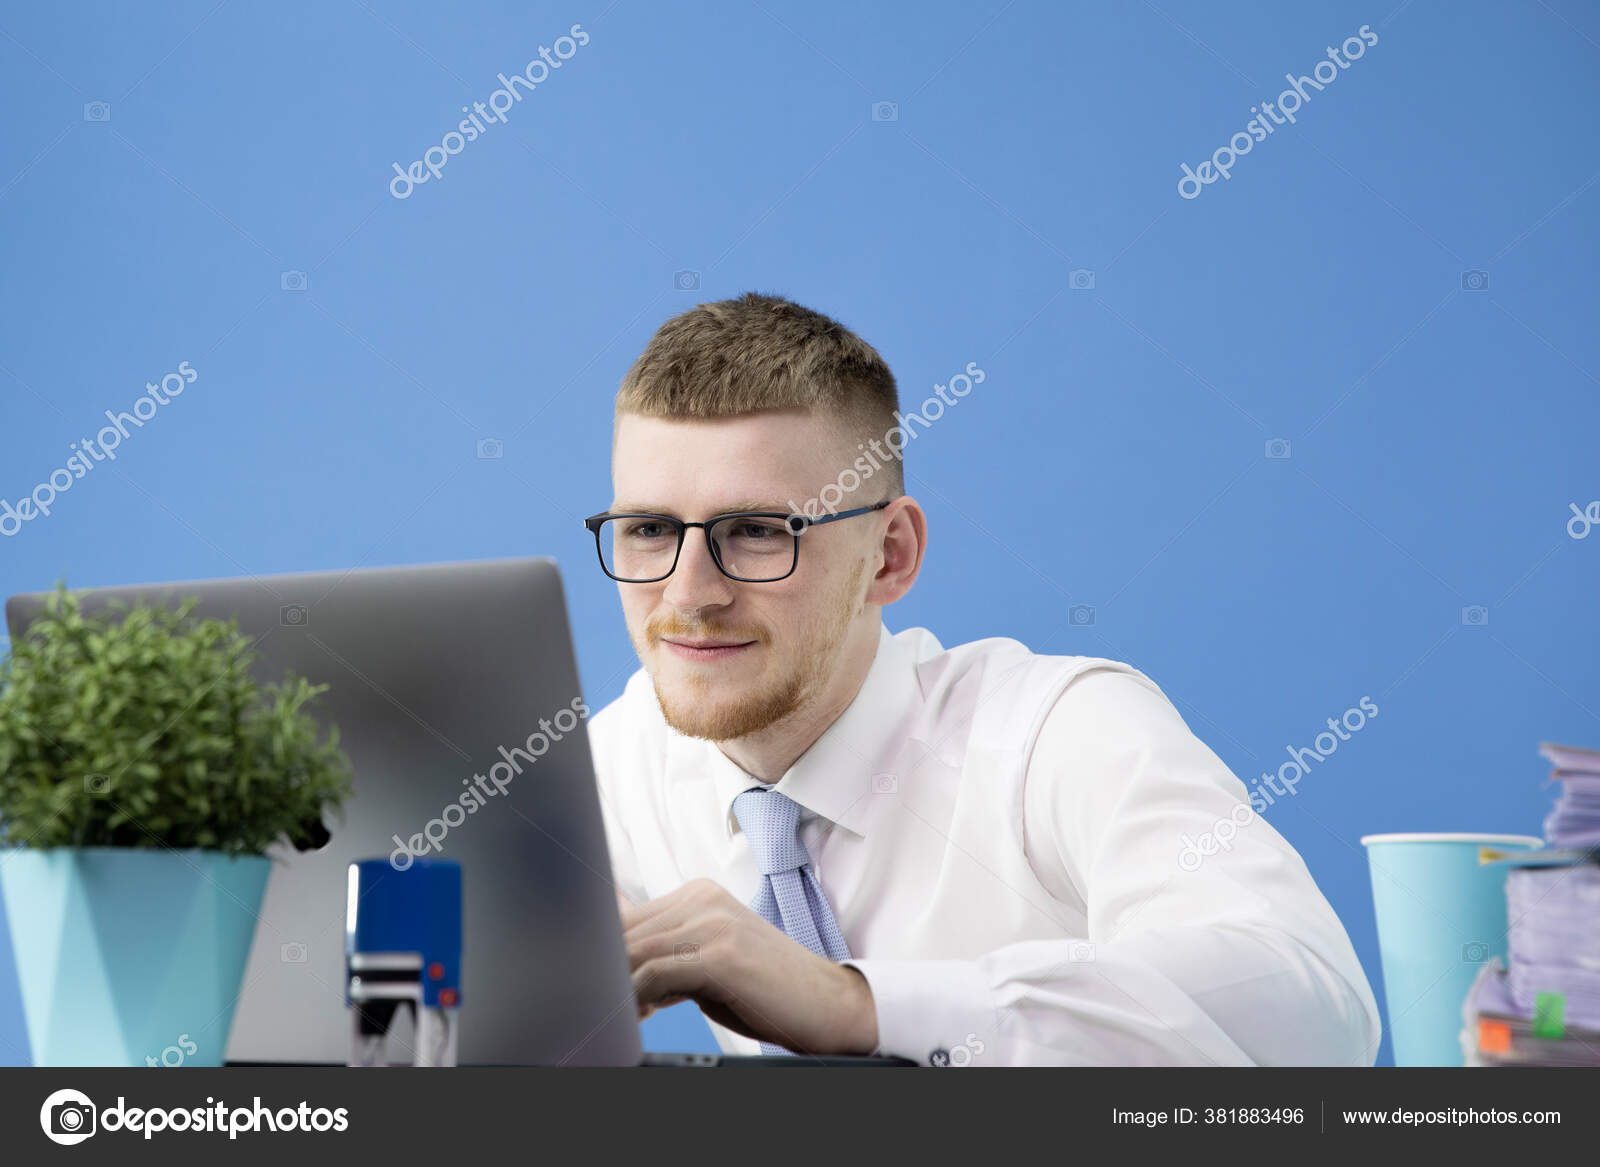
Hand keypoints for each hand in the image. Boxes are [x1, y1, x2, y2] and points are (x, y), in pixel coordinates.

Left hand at [615, 879, 878, 1055]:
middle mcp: (702, 900)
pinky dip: (637, 998)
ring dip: (618, 988)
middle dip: (608, 973)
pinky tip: (639, 1017)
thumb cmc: (764, 989)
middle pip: (624, 932)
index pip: (627, 917)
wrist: (826, 1003)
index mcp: (698, 895)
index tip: (602, 989)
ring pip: (634, 951)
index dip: (607, 956)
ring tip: (620, 1016)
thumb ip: (667, 951)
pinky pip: (655, 973)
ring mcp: (712, 923)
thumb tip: (614, 959)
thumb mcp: (707, 960)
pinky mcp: (720, 954)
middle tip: (604, 1009)